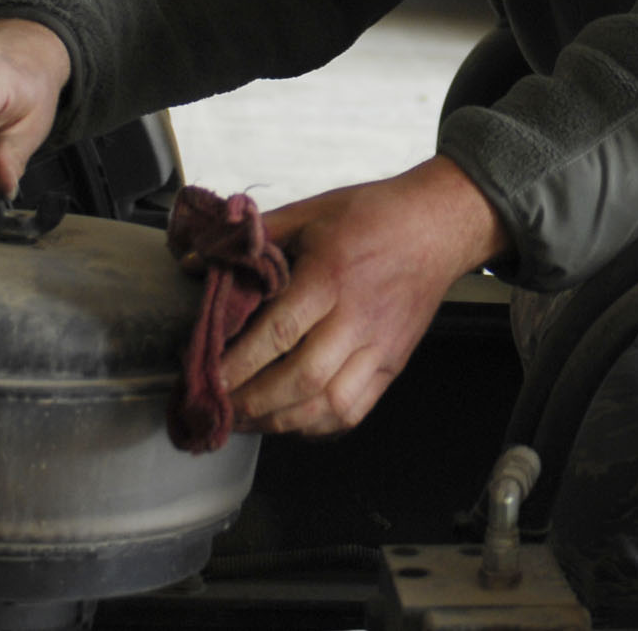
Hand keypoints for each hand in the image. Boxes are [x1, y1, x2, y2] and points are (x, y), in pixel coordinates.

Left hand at [220, 155, 508, 434]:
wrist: (439, 226)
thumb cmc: (375, 216)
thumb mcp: (312, 212)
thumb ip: (255, 237)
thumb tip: (197, 259)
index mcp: (331, 276)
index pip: (278, 332)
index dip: (238, 363)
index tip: (205, 376)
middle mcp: (357, 317)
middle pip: (301, 379)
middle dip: (252, 402)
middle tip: (217, 406)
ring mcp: (379, 346)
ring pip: (328, 405)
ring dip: (281, 421)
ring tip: (247, 420)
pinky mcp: (393, 363)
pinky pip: (355, 410)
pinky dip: (318, 425)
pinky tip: (292, 421)